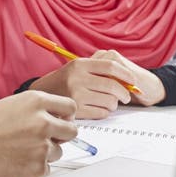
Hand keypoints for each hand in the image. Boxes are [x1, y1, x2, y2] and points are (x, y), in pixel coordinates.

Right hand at [0, 91, 77, 176]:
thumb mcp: (10, 105)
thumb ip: (35, 110)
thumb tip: (54, 120)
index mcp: (36, 101)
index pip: (70, 107)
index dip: (65, 116)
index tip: (60, 122)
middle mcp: (43, 121)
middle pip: (71, 131)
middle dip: (60, 136)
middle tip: (44, 140)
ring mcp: (42, 146)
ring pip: (58, 152)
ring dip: (44, 154)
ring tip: (19, 152)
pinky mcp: (37, 169)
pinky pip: (46, 170)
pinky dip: (34, 169)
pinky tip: (15, 163)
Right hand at [28, 49, 164, 118]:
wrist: (42, 94)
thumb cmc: (64, 80)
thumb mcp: (77, 68)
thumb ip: (98, 69)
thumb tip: (125, 77)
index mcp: (80, 64)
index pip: (111, 66)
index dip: (126, 74)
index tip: (133, 80)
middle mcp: (78, 78)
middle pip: (113, 85)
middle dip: (124, 93)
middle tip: (126, 96)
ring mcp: (76, 94)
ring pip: (109, 101)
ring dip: (114, 104)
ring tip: (111, 102)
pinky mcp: (76, 110)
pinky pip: (101, 113)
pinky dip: (105, 112)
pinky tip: (100, 109)